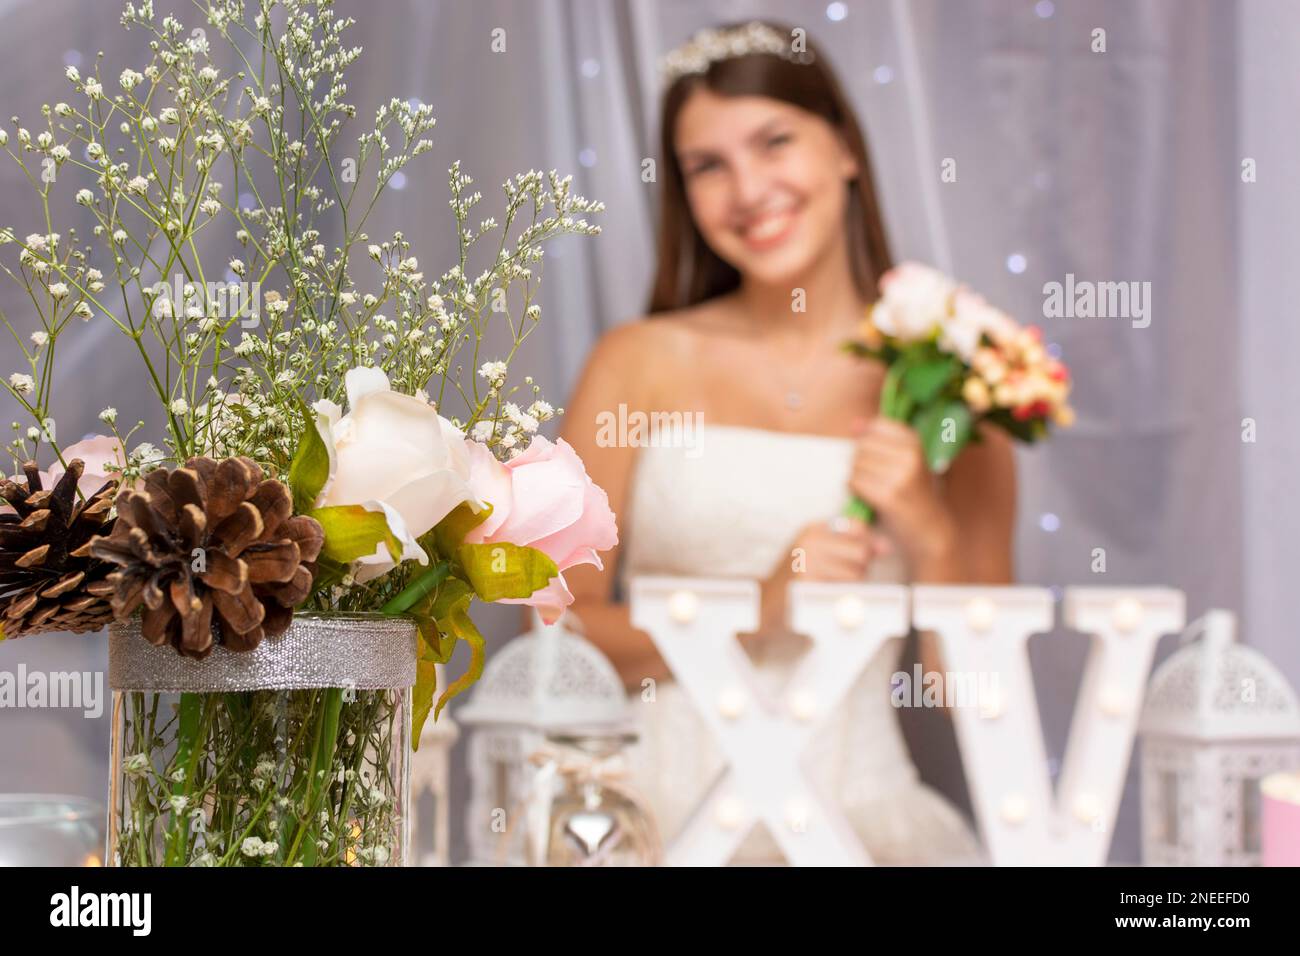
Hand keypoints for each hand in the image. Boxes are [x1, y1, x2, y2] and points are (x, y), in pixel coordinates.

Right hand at [757, 518, 891, 634]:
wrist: (766, 603)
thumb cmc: (797, 578)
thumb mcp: (819, 552)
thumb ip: (853, 546)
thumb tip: (886, 547)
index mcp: (813, 528)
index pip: (859, 527)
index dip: (865, 544)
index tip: (854, 558)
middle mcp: (810, 541)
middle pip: (862, 551)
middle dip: (861, 567)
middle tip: (840, 577)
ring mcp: (807, 562)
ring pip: (857, 573)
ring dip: (852, 585)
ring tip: (830, 587)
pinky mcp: (808, 585)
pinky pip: (844, 590)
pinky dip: (841, 597)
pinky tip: (825, 596)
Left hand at [847, 417, 956, 566]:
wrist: (930, 529)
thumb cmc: (912, 492)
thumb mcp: (906, 460)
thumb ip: (880, 438)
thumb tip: (855, 423)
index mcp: (915, 442)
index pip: (877, 426)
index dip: (869, 440)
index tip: (878, 457)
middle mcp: (910, 456)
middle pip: (863, 446)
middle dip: (859, 460)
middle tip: (872, 476)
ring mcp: (900, 476)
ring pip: (856, 464)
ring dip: (856, 475)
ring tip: (871, 486)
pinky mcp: (889, 496)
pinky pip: (855, 482)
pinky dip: (854, 489)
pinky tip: (866, 496)